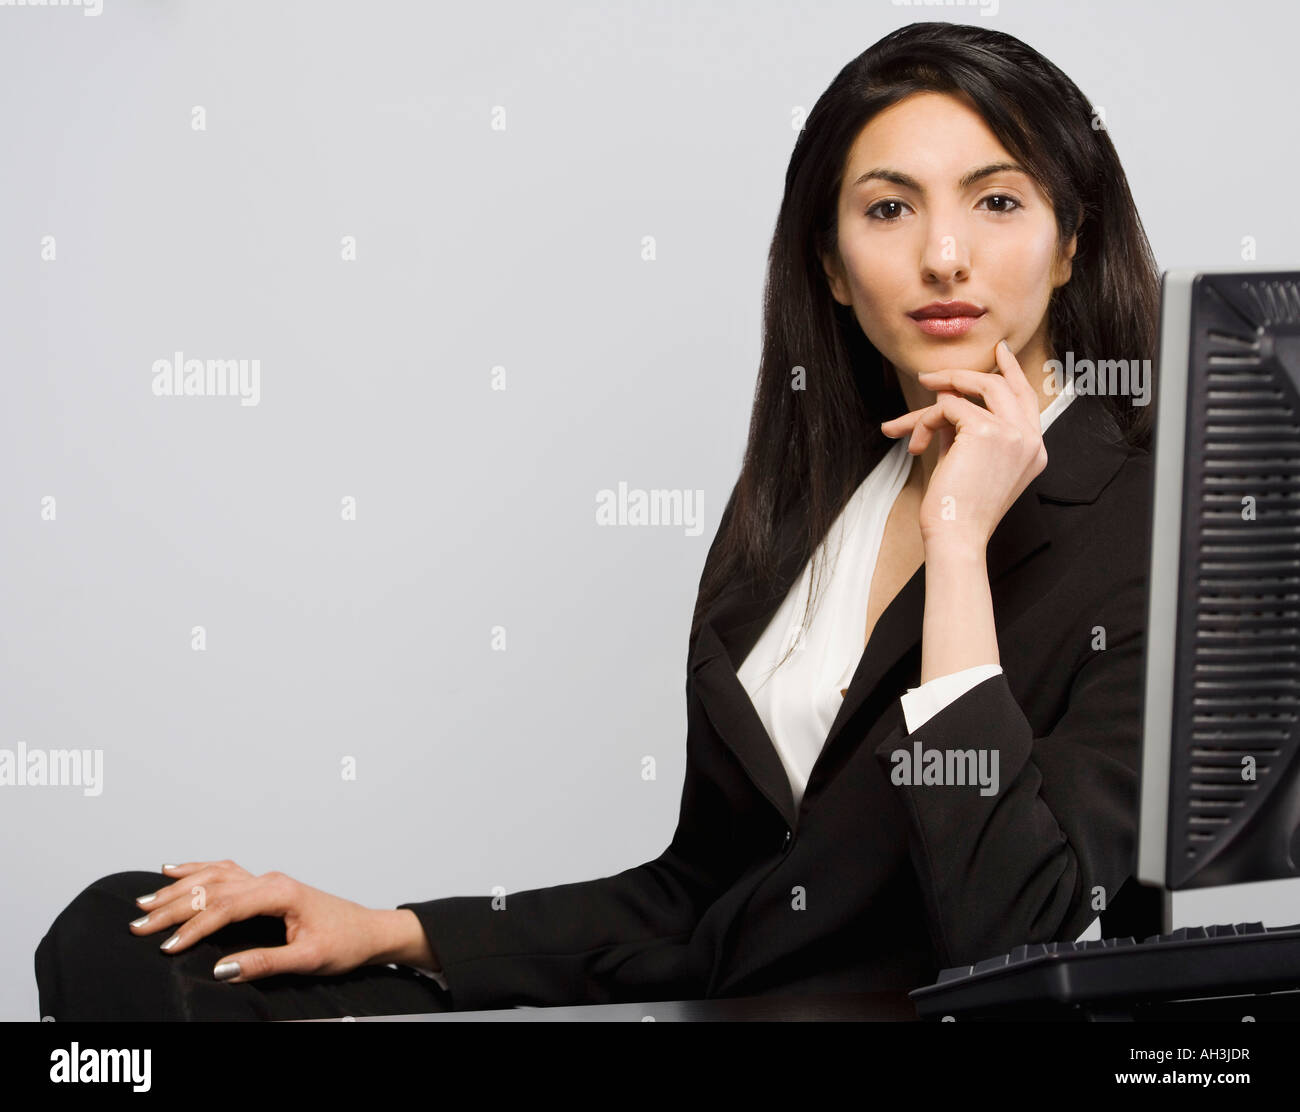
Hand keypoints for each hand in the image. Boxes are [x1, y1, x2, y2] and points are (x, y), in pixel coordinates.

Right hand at [128, 859, 388, 982]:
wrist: (368, 931)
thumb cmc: (344, 942)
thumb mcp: (308, 958)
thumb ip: (265, 963)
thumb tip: (222, 969)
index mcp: (279, 893)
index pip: (225, 908)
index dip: (194, 927)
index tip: (167, 947)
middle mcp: (269, 880)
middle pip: (213, 888)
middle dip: (173, 906)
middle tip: (138, 924)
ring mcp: (267, 880)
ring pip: (214, 878)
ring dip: (178, 888)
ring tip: (145, 901)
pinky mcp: (266, 887)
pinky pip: (224, 873)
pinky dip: (196, 871)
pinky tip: (175, 870)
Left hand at [879, 338, 1046, 551]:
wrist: (957, 535)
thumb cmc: (959, 509)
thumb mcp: (970, 463)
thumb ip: (968, 430)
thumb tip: (947, 400)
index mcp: (1034, 450)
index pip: (1027, 398)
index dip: (1012, 371)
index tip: (999, 351)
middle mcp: (1031, 439)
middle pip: (1001, 385)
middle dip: (962, 376)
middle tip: (929, 378)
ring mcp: (1013, 433)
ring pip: (975, 388)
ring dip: (937, 397)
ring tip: (909, 419)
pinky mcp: (987, 431)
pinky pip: (948, 407)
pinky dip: (925, 423)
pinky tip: (915, 445)